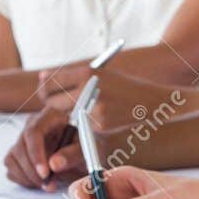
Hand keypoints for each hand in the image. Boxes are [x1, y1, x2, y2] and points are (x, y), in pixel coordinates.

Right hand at [4, 105, 82, 189]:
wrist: (85, 156)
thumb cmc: (87, 148)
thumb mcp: (87, 150)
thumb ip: (73, 154)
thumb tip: (54, 164)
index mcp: (50, 117)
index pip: (34, 132)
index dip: (36, 153)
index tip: (45, 172)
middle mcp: (33, 126)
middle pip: (20, 148)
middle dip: (33, 171)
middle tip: (48, 184)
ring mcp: (23, 141)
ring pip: (13, 160)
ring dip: (28, 177)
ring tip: (49, 184)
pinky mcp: (18, 156)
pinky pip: (12, 170)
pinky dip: (24, 180)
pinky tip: (41, 182)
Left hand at [39, 64, 186, 127]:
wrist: (156, 102)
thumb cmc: (126, 88)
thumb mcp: (101, 75)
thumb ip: (72, 77)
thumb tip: (42, 77)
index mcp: (87, 72)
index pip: (49, 81)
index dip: (45, 89)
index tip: (49, 92)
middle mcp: (88, 89)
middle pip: (51, 101)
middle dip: (54, 104)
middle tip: (64, 105)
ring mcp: (93, 109)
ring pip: (65, 115)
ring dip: (71, 115)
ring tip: (91, 109)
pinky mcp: (100, 125)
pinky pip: (83, 126)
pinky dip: (88, 124)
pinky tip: (106, 118)